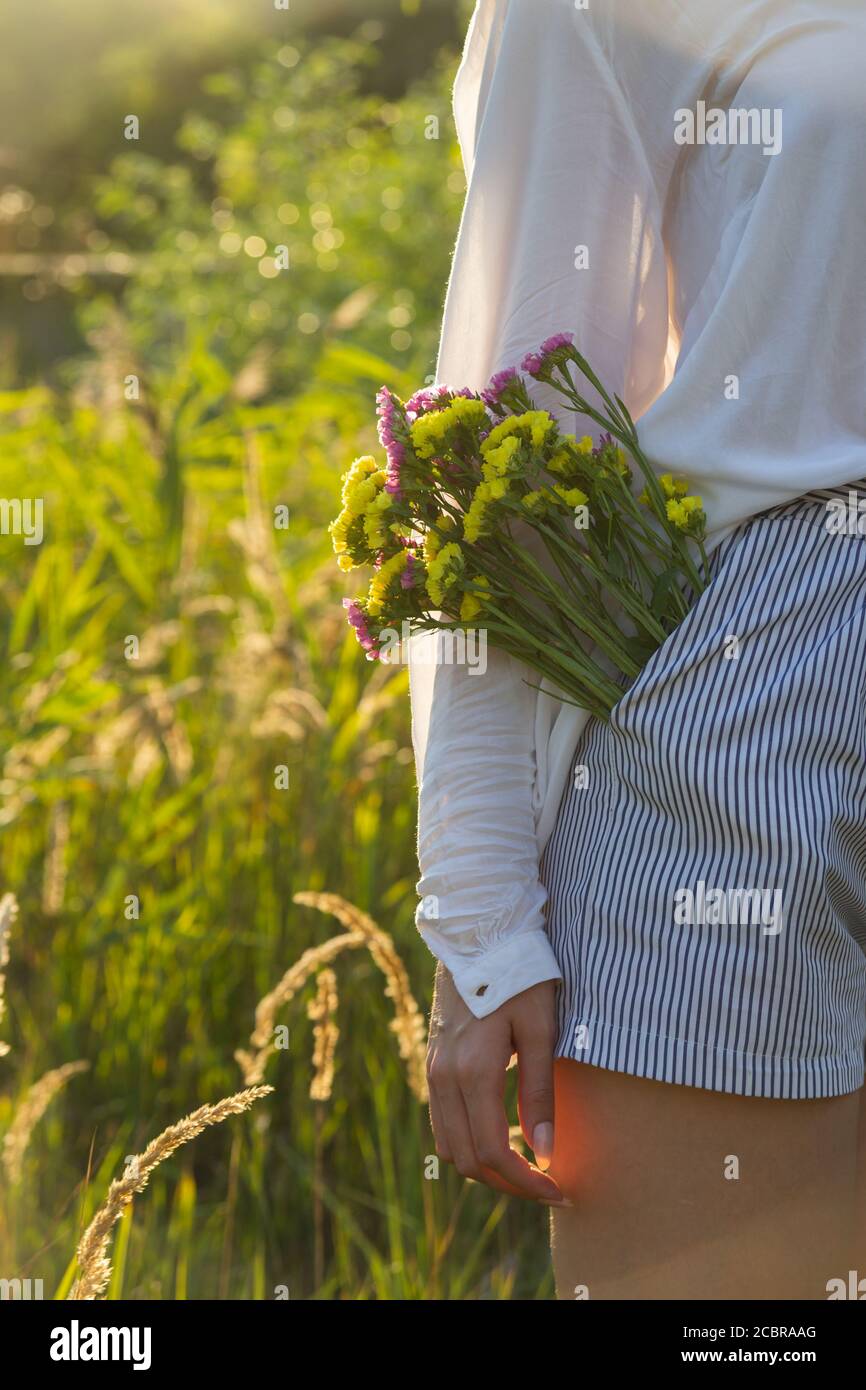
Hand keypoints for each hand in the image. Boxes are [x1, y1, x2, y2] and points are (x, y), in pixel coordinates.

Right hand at [426, 961, 566, 1203]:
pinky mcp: (433, 1061)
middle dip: (507, 1183)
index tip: (558, 1189)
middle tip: (547, 1186)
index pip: (492, 1152)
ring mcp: (433, 1069)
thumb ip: (539, 1092)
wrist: (478, 934)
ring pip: (450, 1145)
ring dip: (485, 1166)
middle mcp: (444, 1077)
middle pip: (467, 1159)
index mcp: (473, 1072)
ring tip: (525, 1167)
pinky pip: (443, 1120)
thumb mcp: (540, 1030)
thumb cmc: (520, 976)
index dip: (525, 1182)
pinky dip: (469, 1141)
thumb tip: (544, 1150)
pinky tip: (500, 1134)